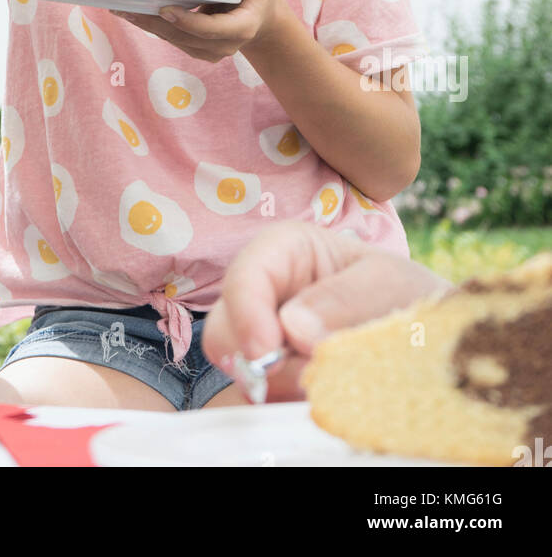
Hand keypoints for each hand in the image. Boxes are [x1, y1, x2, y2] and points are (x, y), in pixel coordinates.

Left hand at [108, 0, 280, 63]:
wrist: (260, 18)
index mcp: (241, 28)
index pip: (209, 29)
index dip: (185, 20)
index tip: (163, 7)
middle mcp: (224, 46)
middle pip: (183, 37)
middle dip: (153, 22)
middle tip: (126, 7)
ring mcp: (210, 52)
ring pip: (173, 40)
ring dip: (147, 25)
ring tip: (121, 7)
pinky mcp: (197, 50)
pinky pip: (172, 38)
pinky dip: (152, 25)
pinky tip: (132, 12)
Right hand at [201, 222, 450, 401]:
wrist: (436, 346)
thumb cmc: (410, 297)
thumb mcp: (390, 284)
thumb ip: (345, 299)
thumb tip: (291, 328)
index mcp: (289, 253)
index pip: (247, 272)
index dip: (246, 309)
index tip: (266, 350)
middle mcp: (269, 298)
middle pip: (225, 327)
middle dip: (257, 359)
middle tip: (305, 381)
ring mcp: (270, 345)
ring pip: (240, 370)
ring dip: (277, 388)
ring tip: (334, 391)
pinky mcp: (278, 384)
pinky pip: (262, 401)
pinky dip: (286, 409)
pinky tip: (328, 405)